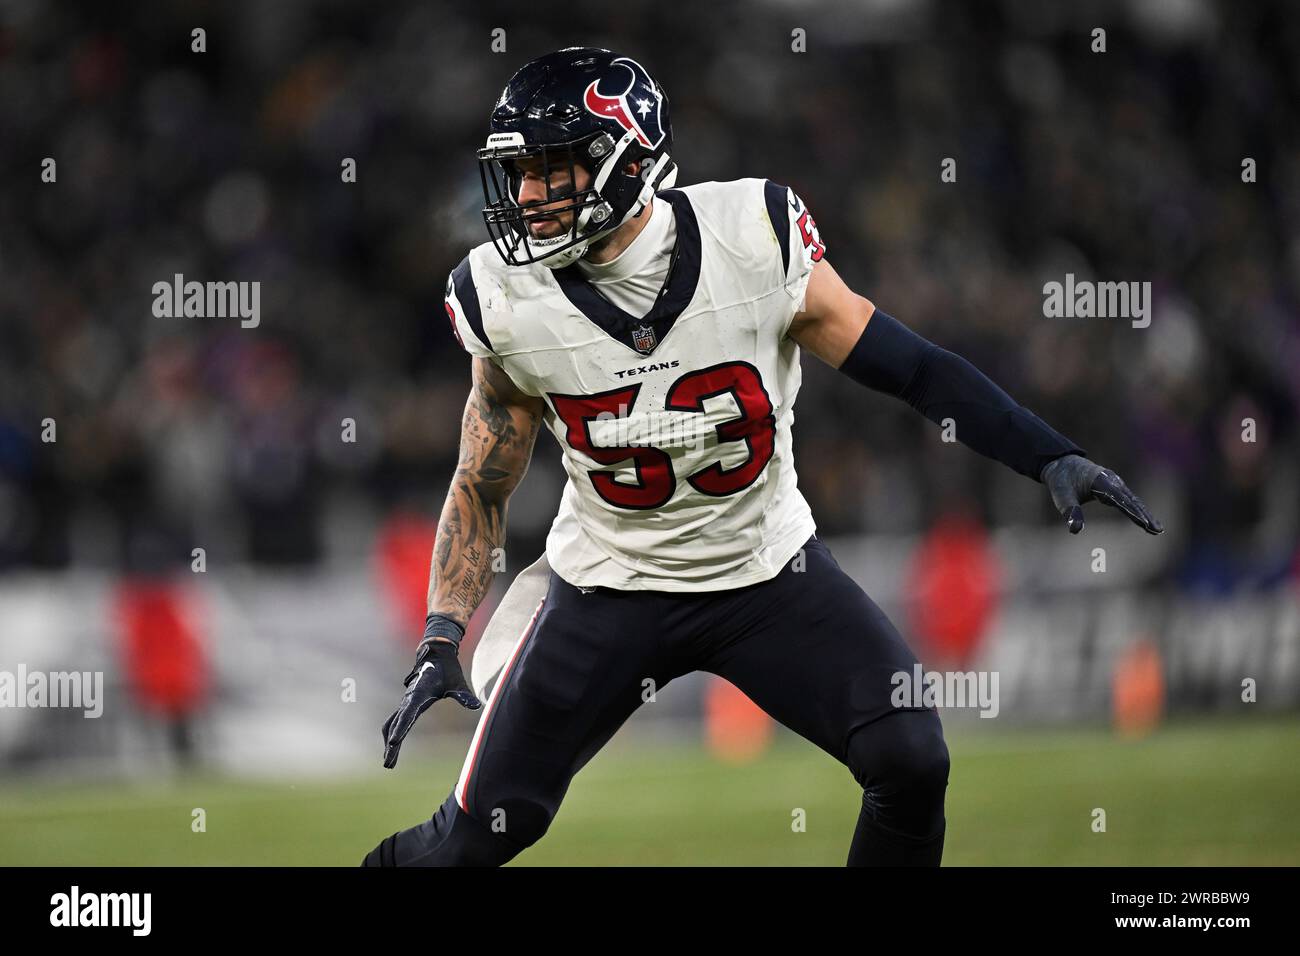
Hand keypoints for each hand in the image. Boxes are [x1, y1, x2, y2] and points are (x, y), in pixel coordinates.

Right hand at [382, 637, 481, 768]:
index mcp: (419, 694)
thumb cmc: (447, 669)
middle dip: (392, 745)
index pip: (408, 714)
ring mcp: (406, 701)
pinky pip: (395, 719)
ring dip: (389, 741)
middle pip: (396, 724)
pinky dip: (391, 732)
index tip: (393, 743)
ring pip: (392, 723)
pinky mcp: (407, 703)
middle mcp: (409, 699)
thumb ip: (464, 695)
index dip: (400, 729)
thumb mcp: (457, 682)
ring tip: (389, 761)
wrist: (435, 654)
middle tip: (388, 764)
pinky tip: (391, 745)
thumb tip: (476, 706)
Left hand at [1040, 454, 1163, 535]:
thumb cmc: (1062, 482)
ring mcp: (1115, 483)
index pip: (1119, 499)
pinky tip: (1146, 521)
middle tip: (1157, 530)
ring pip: (1133, 500)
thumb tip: (1075, 530)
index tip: (1144, 523)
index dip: (1132, 512)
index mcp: (1100, 482)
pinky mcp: (1115, 487)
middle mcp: (1112, 481)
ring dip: (1145, 514)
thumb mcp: (1062, 496)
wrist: (1062, 464)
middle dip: (1144, 515)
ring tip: (1157, 530)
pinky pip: (1129, 500)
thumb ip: (1070, 511)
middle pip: (1131, 500)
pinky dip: (1138, 510)